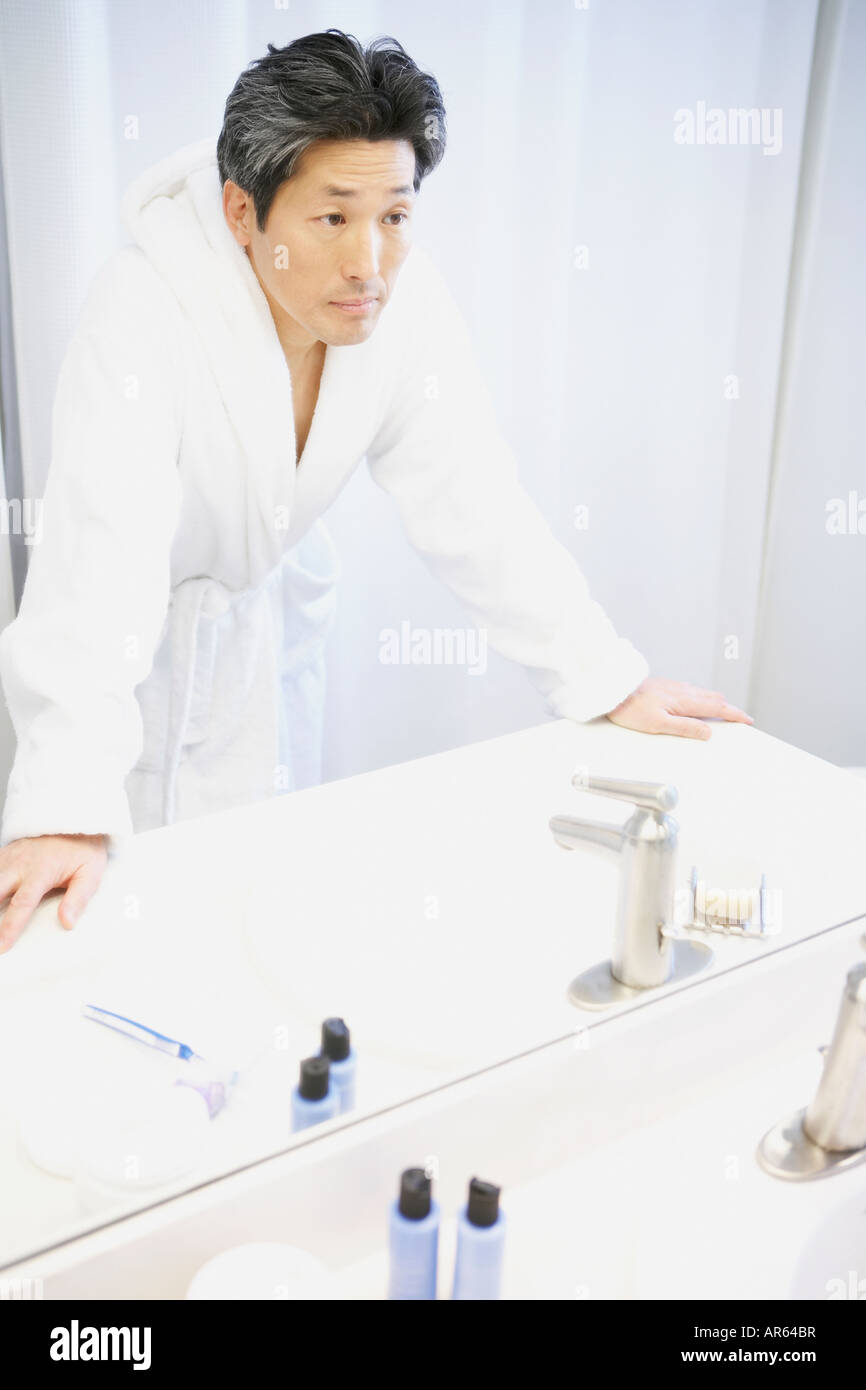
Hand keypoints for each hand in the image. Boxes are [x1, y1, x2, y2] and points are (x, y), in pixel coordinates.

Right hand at [0, 833, 107, 954]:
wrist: (73, 821)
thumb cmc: (82, 850)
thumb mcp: (90, 872)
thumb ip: (78, 898)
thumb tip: (67, 923)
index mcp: (42, 870)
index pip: (23, 903)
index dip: (10, 926)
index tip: (2, 946)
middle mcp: (19, 864)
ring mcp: (8, 858)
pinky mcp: (3, 855)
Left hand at [606, 677, 753, 740]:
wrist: (614, 690)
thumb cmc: (631, 709)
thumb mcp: (658, 724)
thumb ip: (685, 727)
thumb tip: (708, 732)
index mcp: (684, 701)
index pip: (716, 707)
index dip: (734, 714)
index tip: (747, 719)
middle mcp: (682, 691)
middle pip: (714, 698)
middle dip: (729, 708)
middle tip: (740, 717)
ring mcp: (674, 687)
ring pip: (702, 693)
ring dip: (716, 701)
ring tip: (723, 710)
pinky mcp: (666, 686)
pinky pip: (691, 691)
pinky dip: (702, 697)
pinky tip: (697, 701)